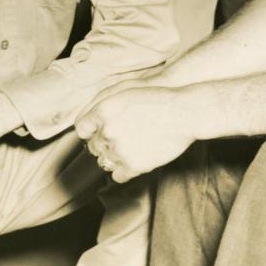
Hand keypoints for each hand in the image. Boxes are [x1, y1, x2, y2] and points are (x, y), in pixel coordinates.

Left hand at [75, 87, 195, 182]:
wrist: (184, 113)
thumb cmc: (155, 98)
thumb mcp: (123, 90)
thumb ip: (100, 103)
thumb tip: (87, 120)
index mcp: (102, 111)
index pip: (81, 129)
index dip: (90, 131)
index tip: (98, 132)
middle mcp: (107, 131)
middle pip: (93, 146)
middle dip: (103, 144)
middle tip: (120, 140)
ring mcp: (120, 150)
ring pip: (103, 162)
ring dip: (112, 158)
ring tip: (127, 150)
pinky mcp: (134, 166)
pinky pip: (117, 175)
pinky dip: (122, 172)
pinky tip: (132, 162)